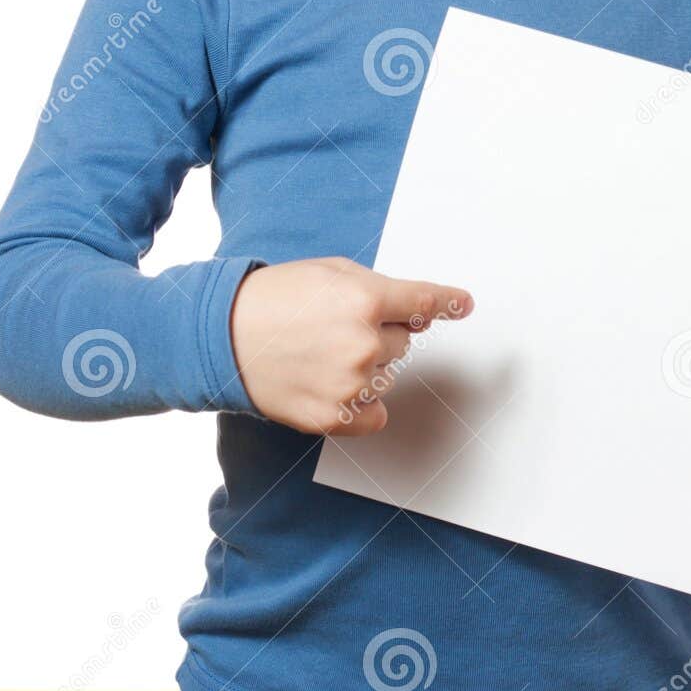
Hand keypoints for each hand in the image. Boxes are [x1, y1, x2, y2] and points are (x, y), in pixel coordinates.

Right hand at [230, 256, 473, 435]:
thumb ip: (379, 289)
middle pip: (405, 341)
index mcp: (366, 300)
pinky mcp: (336, 417)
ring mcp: (351, 384)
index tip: (464, 305)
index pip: (423, 302)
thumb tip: (417, 312)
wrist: (226, 336)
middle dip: (381, 332)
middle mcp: (365, 344)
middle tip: (336, 327)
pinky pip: (376, 414)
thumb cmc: (277, 298)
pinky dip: (362, 402)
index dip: (447, 302)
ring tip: (324, 353)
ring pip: (389, 374)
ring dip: (369, 365)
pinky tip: (331, 384)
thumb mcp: (331, 272)